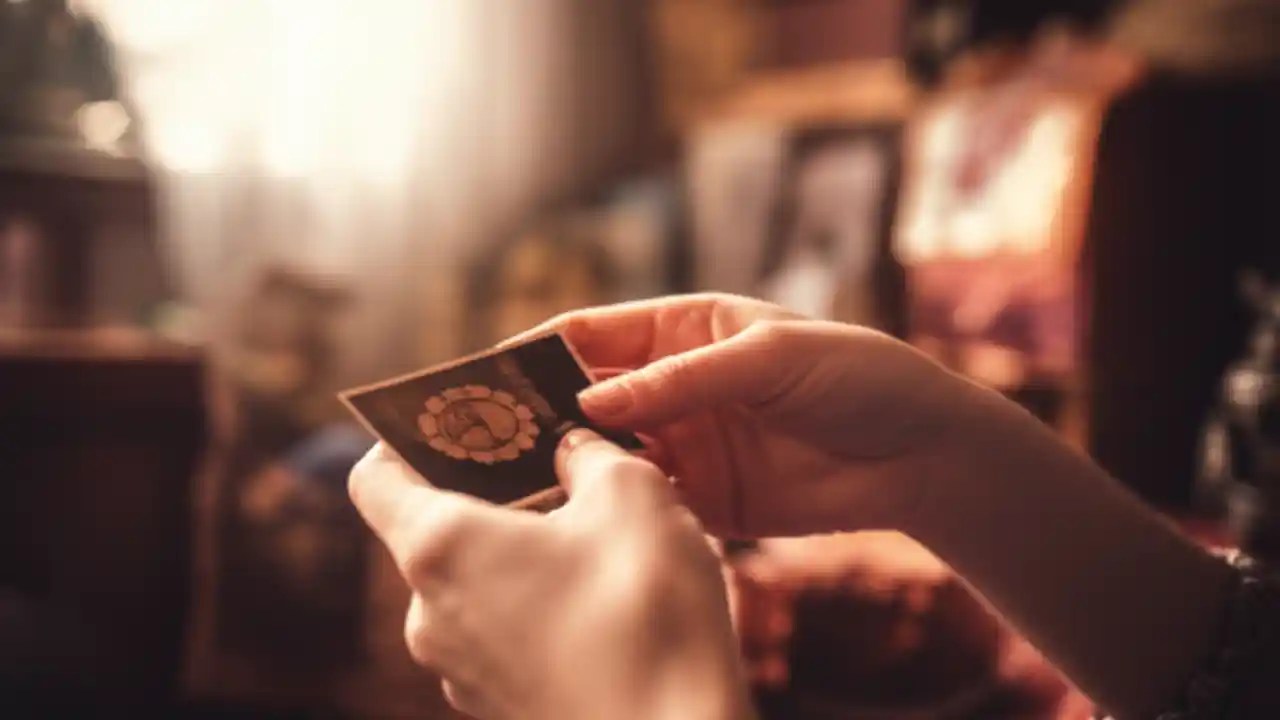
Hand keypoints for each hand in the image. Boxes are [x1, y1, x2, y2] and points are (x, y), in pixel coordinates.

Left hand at [348, 430, 751, 719]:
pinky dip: (535, 605)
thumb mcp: (631, 492)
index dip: (407, 438)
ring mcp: (459, 671)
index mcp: (439, 547)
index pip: (374, 476)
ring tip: (593, 536)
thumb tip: (571, 446)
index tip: (459, 423)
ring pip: (473, 586)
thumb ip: (588, 451)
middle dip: (490, 495)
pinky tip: (601, 599)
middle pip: (432, 531)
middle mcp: (429, 614)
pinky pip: (501, 634)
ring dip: (520, 553)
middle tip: (554, 468)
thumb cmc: (646, 612)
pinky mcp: (499, 706)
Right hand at [517, 294, 992, 537]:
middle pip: (586, 396)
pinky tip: (581, 519)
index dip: (538, 351)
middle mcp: (674, 386)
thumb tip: (589, 403)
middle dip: (540, 413)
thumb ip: (680, 381)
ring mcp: (686, 443)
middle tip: (484, 440)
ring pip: (606, 453)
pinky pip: (644, 501)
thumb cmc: (855, 375)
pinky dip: (613, 508)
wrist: (919, 452)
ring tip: (517, 484)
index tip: (487, 378)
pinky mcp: (705, 498)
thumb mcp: (769, 358)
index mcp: (684, 329)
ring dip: (568, 465)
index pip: (592, 333)